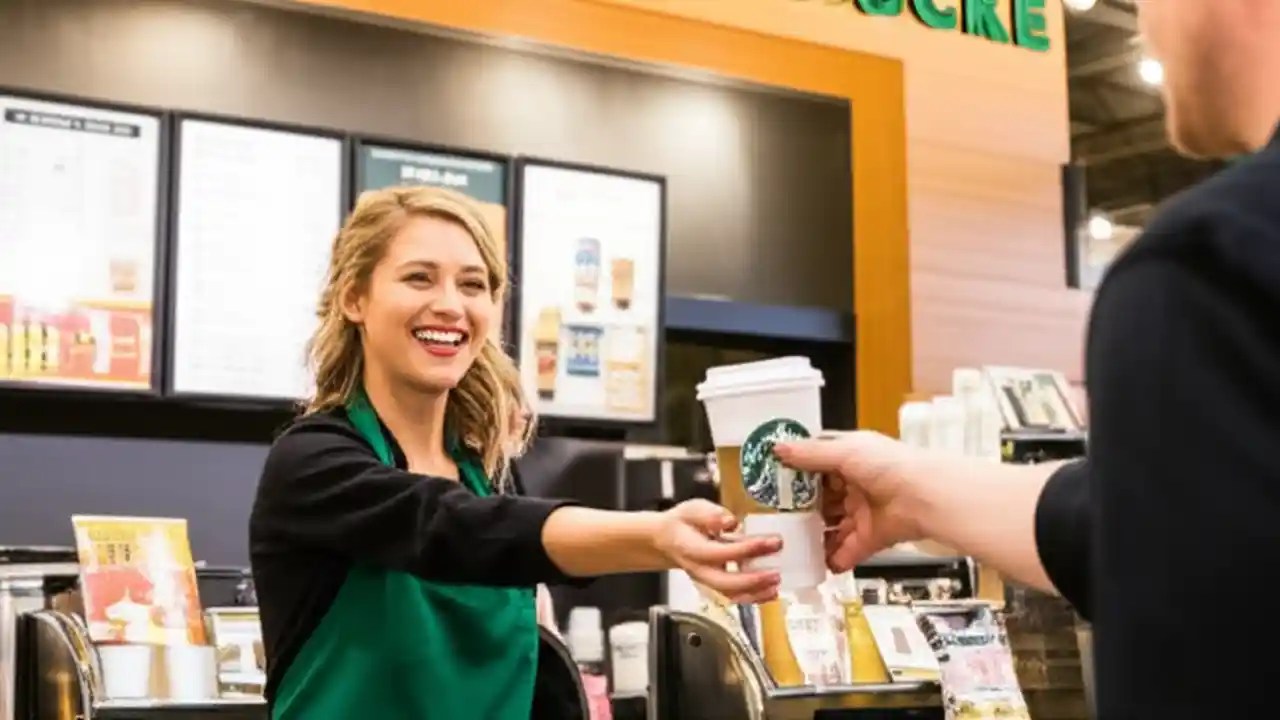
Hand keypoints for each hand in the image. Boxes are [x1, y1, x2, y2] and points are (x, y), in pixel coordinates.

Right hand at [653, 499, 782, 603]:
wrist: (667, 541)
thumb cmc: (682, 524)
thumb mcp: (692, 510)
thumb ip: (710, 514)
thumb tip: (730, 521)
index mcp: (691, 549)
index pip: (719, 553)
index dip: (744, 550)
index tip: (767, 542)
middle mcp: (699, 570)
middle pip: (725, 582)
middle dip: (753, 579)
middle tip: (776, 571)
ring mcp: (707, 581)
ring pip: (731, 594)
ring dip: (756, 592)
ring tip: (776, 584)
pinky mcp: (716, 586)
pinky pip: (735, 597)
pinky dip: (754, 597)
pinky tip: (771, 591)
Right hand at [775, 431, 928, 572]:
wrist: (925, 497)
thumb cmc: (891, 466)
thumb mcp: (845, 452)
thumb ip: (810, 454)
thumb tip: (778, 449)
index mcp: (851, 459)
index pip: (818, 465)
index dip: (797, 474)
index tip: (774, 482)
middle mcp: (856, 486)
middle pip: (822, 500)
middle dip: (802, 509)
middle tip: (777, 517)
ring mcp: (862, 513)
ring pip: (832, 527)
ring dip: (814, 536)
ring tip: (790, 544)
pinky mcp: (870, 538)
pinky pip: (847, 552)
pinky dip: (833, 560)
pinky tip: (816, 565)